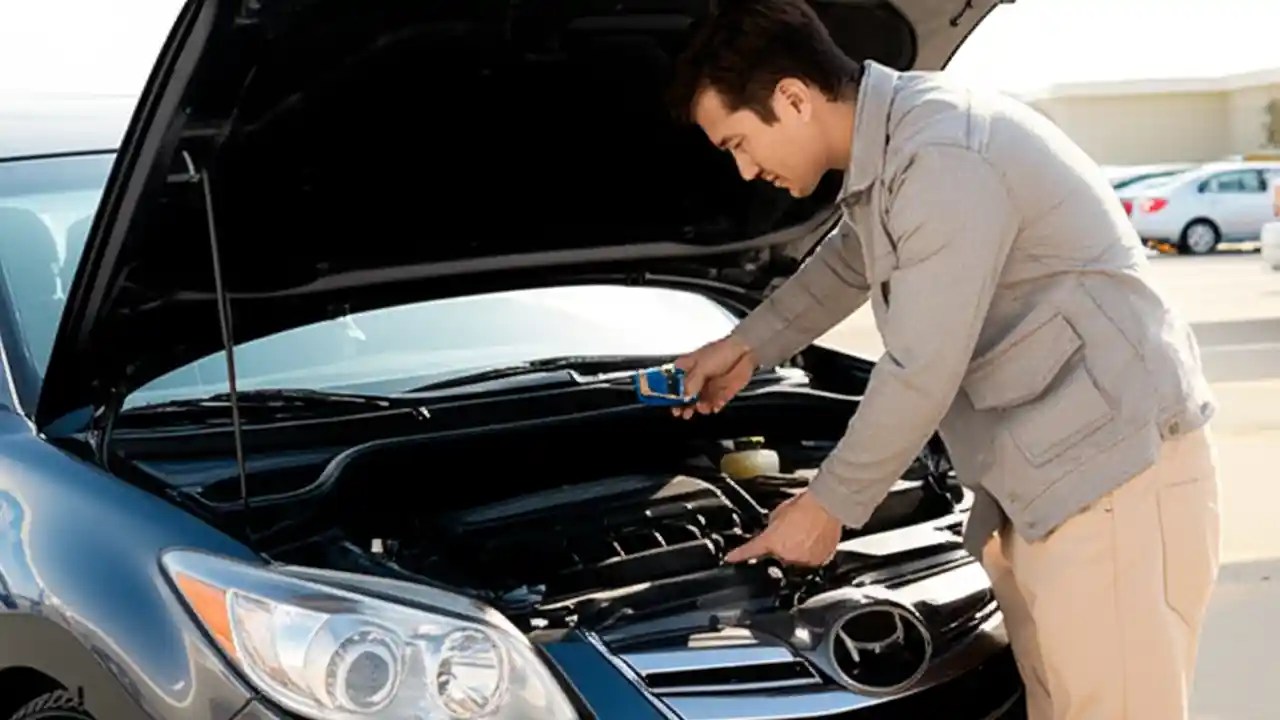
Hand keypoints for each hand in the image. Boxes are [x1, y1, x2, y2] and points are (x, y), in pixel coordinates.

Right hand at [671, 336, 755, 418]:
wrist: (745, 352)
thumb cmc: (721, 352)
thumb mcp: (701, 366)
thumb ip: (691, 383)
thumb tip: (684, 397)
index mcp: (688, 368)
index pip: (673, 383)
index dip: (669, 393)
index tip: (668, 401)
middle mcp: (697, 379)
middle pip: (685, 396)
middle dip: (683, 406)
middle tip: (682, 412)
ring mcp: (710, 387)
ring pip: (700, 402)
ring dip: (699, 407)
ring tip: (701, 407)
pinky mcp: (722, 393)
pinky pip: (716, 404)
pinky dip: (715, 406)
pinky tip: (715, 406)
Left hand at [724, 491, 842, 566]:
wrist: (827, 505)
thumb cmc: (805, 505)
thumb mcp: (778, 514)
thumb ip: (771, 527)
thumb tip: (772, 532)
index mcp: (771, 541)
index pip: (749, 550)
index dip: (738, 555)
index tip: (730, 558)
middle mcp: (786, 555)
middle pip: (778, 557)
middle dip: (782, 548)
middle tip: (792, 532)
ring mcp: (803, 561)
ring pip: (795, 560)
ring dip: (798, 550)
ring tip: (806, 534)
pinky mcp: (819, 562)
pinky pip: (812, 561)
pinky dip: (812, 553)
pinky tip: (815, 539)